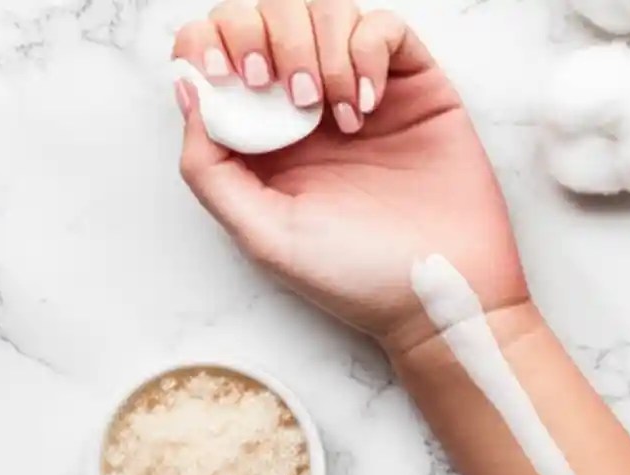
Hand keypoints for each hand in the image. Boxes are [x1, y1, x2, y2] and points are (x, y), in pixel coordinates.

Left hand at [172, 0, 529, 355]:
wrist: (441, 292)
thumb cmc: (354, 277)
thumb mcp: (261, 235)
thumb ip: (209, 169)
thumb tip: (188, 90)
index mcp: (260, 135)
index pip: (217, 50)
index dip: (211, 43)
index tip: (229, 77)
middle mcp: (305, 104)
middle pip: (267, 13)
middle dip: (268, 38)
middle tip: (290, 98)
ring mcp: (359, 88)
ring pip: (324, 10)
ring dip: (320, 50)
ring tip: (337, 116)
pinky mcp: (413, 84)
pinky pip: (384, 27)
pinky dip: (367, 51)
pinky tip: (367, 104)